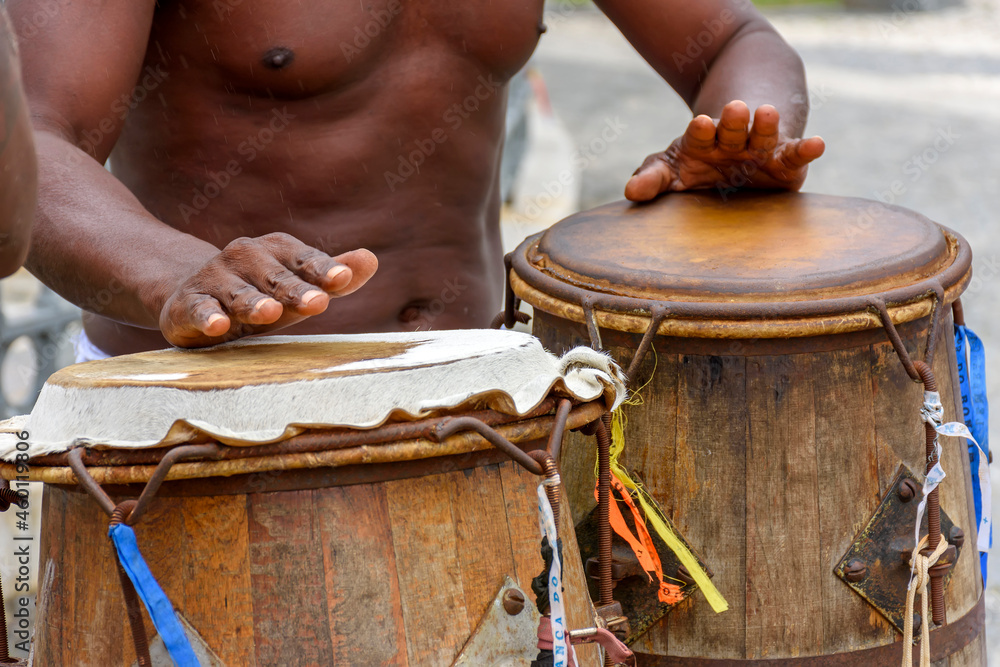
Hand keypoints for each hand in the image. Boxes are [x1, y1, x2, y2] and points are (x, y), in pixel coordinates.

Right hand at [159, 232, 377, 346]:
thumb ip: (333, 276)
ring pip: (239, 293)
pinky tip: (218, 326)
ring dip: (254, 303)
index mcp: (277, 251)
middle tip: (318, 303)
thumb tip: (370, 260)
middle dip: (296, 290)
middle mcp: (245, 258)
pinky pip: (199, 309)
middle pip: (276, 278)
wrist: (191, 294)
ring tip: (270, 312)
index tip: (343, 279)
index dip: (325, 269)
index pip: (306, 260)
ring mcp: (215, 279)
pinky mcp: (188, 303)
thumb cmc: (259, 292)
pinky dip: (208, 316)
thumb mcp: (298, 286)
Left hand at [624, 101, 824, 200]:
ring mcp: (760, 149)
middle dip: (732, 120)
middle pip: (732, 129)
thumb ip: (653, 178)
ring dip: (765, 124)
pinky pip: (795, 156)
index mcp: (702, 142)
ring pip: (763, 135)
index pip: (700, 135)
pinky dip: (806, 150)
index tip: (700, 124)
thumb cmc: (697, 165)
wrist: (735, 153)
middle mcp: (733, 141)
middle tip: (733, 109)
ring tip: (767, 113)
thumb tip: (630, 193)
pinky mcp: (784, 164)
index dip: (701, 131)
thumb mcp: (671, 169)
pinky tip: (818, 144)